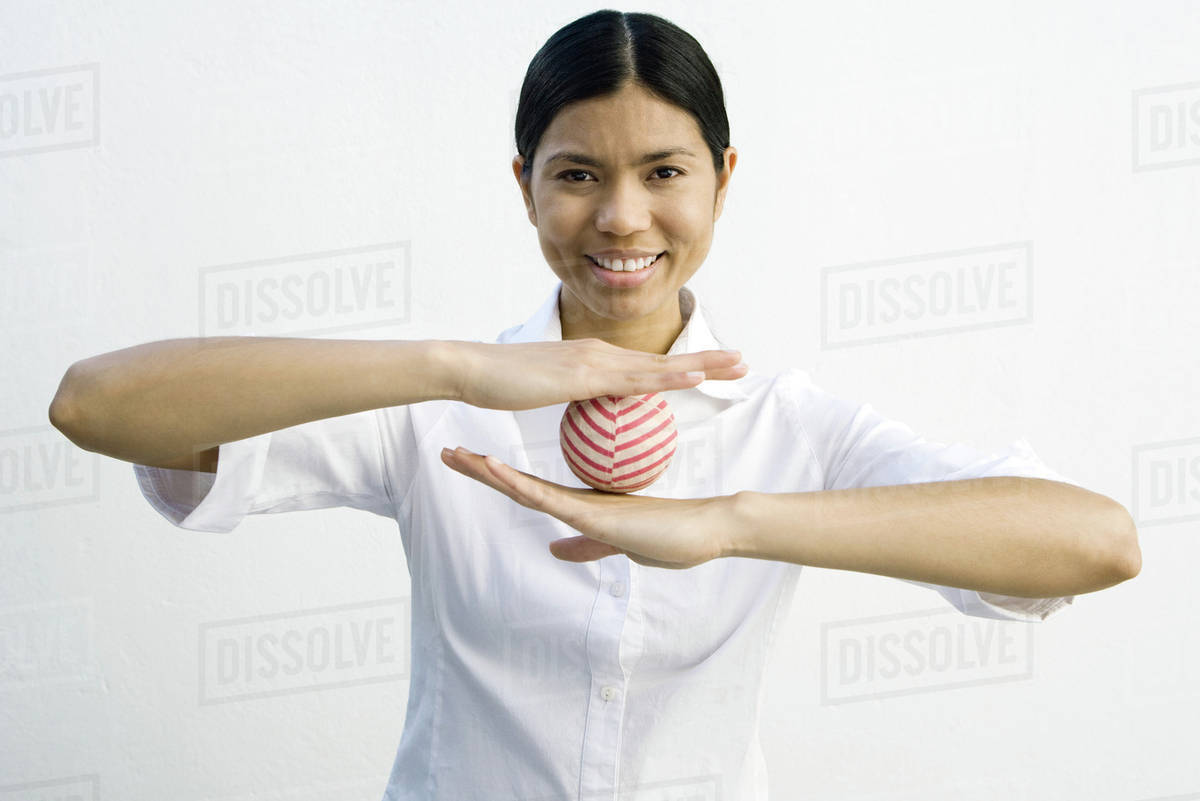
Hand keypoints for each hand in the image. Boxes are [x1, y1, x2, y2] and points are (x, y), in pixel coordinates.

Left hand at [440, 446, 735, 568]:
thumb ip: (585, 548)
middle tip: (448, 451)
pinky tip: (495, 471)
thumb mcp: (615, 547)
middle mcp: (576, 498)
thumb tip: (553, 551)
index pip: (528, 488)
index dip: (497, 475)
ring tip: (456, 456)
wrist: (707, 528)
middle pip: (517, 481)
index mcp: (580, 503)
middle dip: (480, 468)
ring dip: (488, 472)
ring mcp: (583, 504)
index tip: (470, 461)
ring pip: (524, 486)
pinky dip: (518, 484)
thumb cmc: (671, 538)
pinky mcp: (594, 515)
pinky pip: (548, 499)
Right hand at [450, 339, 745, 410]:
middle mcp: (599, 354)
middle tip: (744, 362)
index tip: (715, 368)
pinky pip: (634, 379)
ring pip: (658, 365)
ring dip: (701, 364)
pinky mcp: (582, 374)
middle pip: (663, 359)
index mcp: (592, 360)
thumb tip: (585, 418)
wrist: (469, 368)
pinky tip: (693, 377)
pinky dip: (668, 375)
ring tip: (737, 366)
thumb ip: (568, 403)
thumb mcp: (543, 394)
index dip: (683, 365)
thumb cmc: (499, 384)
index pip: (646, 365)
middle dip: (707, 360)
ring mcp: (592, 361)